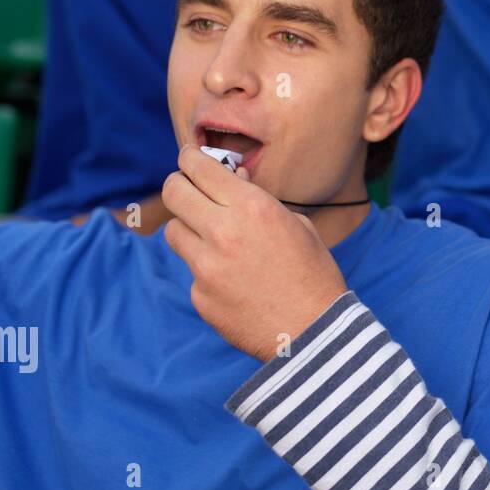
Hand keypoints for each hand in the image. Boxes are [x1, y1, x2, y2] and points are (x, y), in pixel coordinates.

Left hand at [163, 145, 347, 360]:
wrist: (315, 330)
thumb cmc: (313, 273)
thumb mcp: (296, 225)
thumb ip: (259, 200)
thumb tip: (233, 178)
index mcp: (252, 207)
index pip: (200, 168)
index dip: (190, 159)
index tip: (188, 159)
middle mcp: (223, 232)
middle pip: (174, 193)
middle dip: (178, 186)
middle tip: (186, 190)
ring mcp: (206, 266)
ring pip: (174, 232)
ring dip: (189, 230)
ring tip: (214, 240)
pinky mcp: (200, 296)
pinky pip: (192, 271)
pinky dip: (206, 271)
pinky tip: (234, 281)